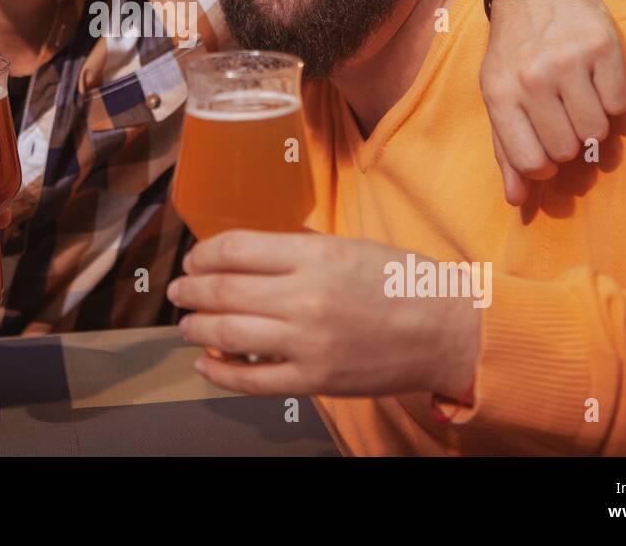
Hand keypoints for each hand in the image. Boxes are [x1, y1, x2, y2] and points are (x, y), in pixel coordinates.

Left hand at [165, 231, 480, 397]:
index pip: (235, 249)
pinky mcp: (314, 380)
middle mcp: (305, 297)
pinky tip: (207, 362)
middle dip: (190, 289)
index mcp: (314, 256)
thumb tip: (251, 247)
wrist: (446, 332)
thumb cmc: (401, 282)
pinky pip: (251, 379)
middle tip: (179, 290)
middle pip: (222, 289)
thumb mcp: (349, 245)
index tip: (195, 258)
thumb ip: (299, 245)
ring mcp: (308, 342)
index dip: (204, 254)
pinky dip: (219, 371)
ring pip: (227, 332)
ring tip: (187, 323)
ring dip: (196, 327)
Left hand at [481, 0, 625, 204]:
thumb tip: (517, 200)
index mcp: (501, 94)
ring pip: (596, 131)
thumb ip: (506, 149)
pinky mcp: (603, 47)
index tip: (547, 154)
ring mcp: (568, 61)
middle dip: (570, 144)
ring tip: (579, 101)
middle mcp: (532, 78)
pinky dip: (612, 103)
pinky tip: (596, 83)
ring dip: (593, 125)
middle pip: (567, 149)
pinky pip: (619, 105)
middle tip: (564, 120)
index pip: (531, 162)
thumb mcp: (498, 95)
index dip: (544, 168)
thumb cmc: (514, 52)